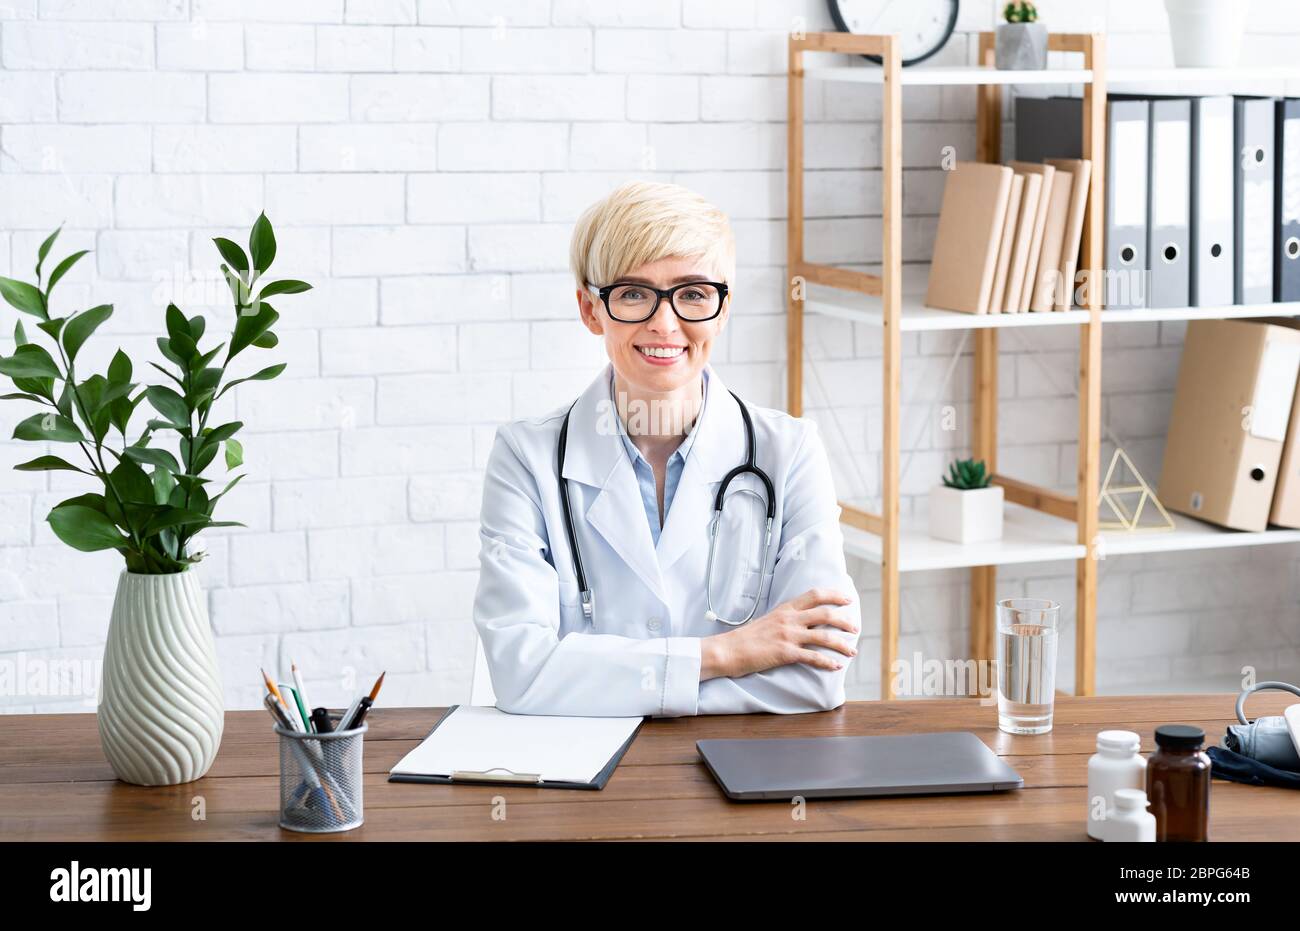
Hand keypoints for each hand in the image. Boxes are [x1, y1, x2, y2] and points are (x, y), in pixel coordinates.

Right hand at [700, 588, 858, 680]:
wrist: (727, 650)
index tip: (847, 600)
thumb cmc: (746, 638)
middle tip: (854, 628)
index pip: (814, 595)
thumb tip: (802, 622)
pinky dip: (827, 662)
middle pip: (825, 614)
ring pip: (823, 637)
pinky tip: (836, 666)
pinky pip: (812, 657)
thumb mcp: (768, 620)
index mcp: (785, 608)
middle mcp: (789, 619)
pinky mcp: (784, 653)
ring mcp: (787, 636)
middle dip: (844, 621)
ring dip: (842, 644)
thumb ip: (786, 619)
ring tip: (852, 650)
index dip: (834, 595)